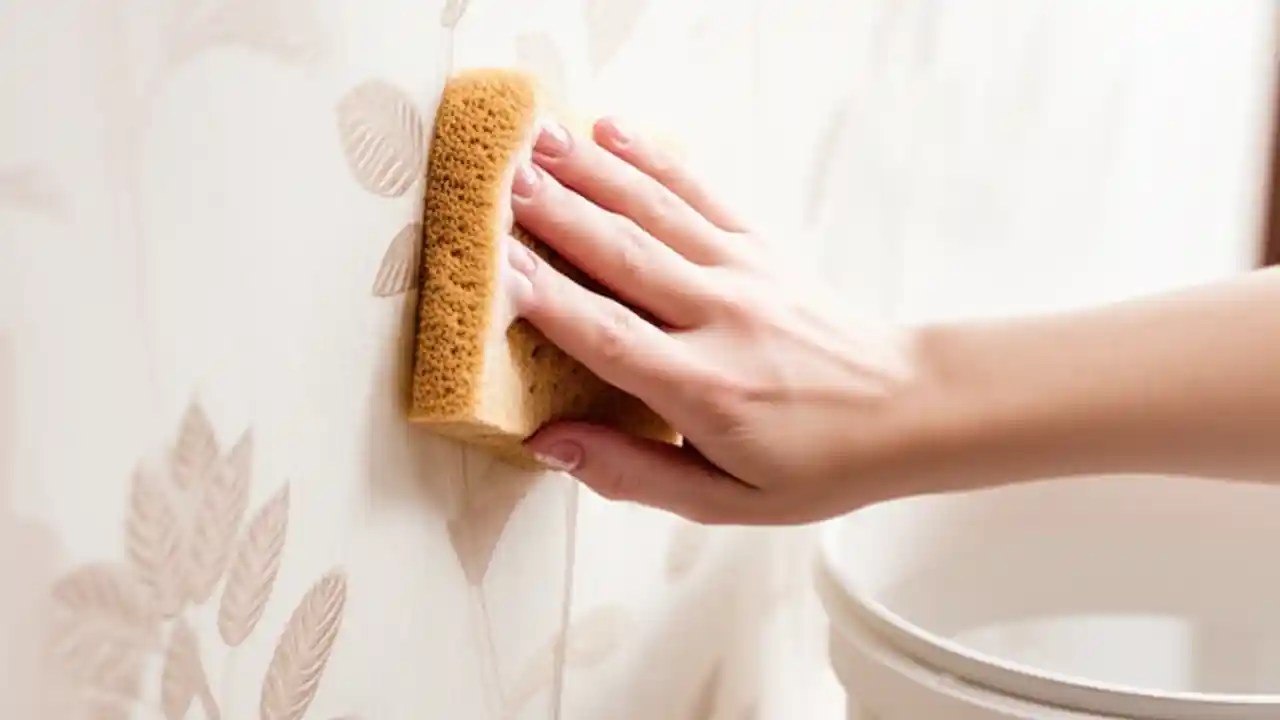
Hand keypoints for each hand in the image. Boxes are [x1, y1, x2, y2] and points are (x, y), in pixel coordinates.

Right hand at [504, 118, 935, 524]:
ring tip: (538, 140)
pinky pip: (700, 194)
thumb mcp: (726, 501)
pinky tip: (613, 132)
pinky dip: (655, 160)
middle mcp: (721, 318)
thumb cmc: (818, 463)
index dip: (548, 301)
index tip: (495, 267)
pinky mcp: (761, 248)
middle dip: (556, 215)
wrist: (908, 408)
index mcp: (706, 388)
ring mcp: (744, 273)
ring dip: (592, 173)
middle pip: (623, 257)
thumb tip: (549, 445)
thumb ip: (633, 474)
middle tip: (498, 182)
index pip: (608, 336)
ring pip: (656, 213)